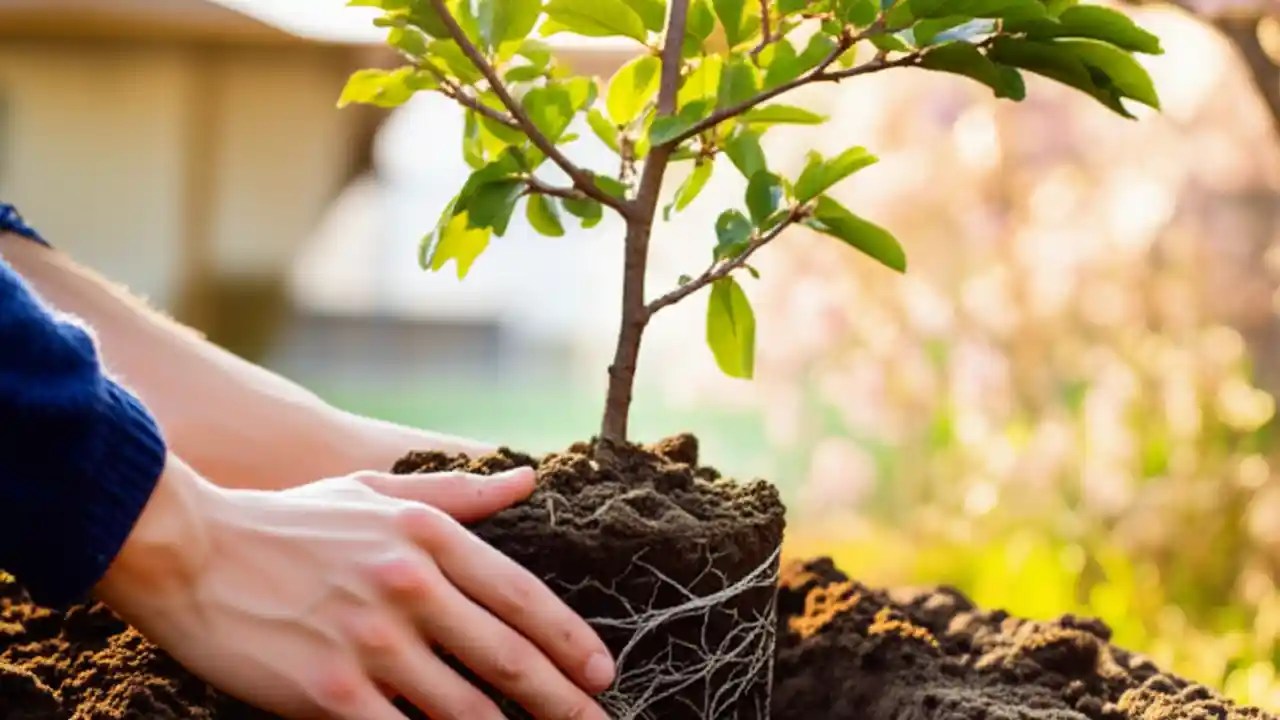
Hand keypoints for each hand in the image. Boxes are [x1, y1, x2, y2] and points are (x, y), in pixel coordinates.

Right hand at [97, 457, 614, 719]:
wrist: (188, 548)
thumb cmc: (286, 520)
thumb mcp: (376, 490)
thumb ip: (458, 492)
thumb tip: (527, 479)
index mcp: (427, 536)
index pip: (521, 597)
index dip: (570, 641)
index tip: (602, 672)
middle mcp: (411, 586)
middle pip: (509, 658)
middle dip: (564, 702)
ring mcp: (373, 642)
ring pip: (468, 709)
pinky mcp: (331, 692)